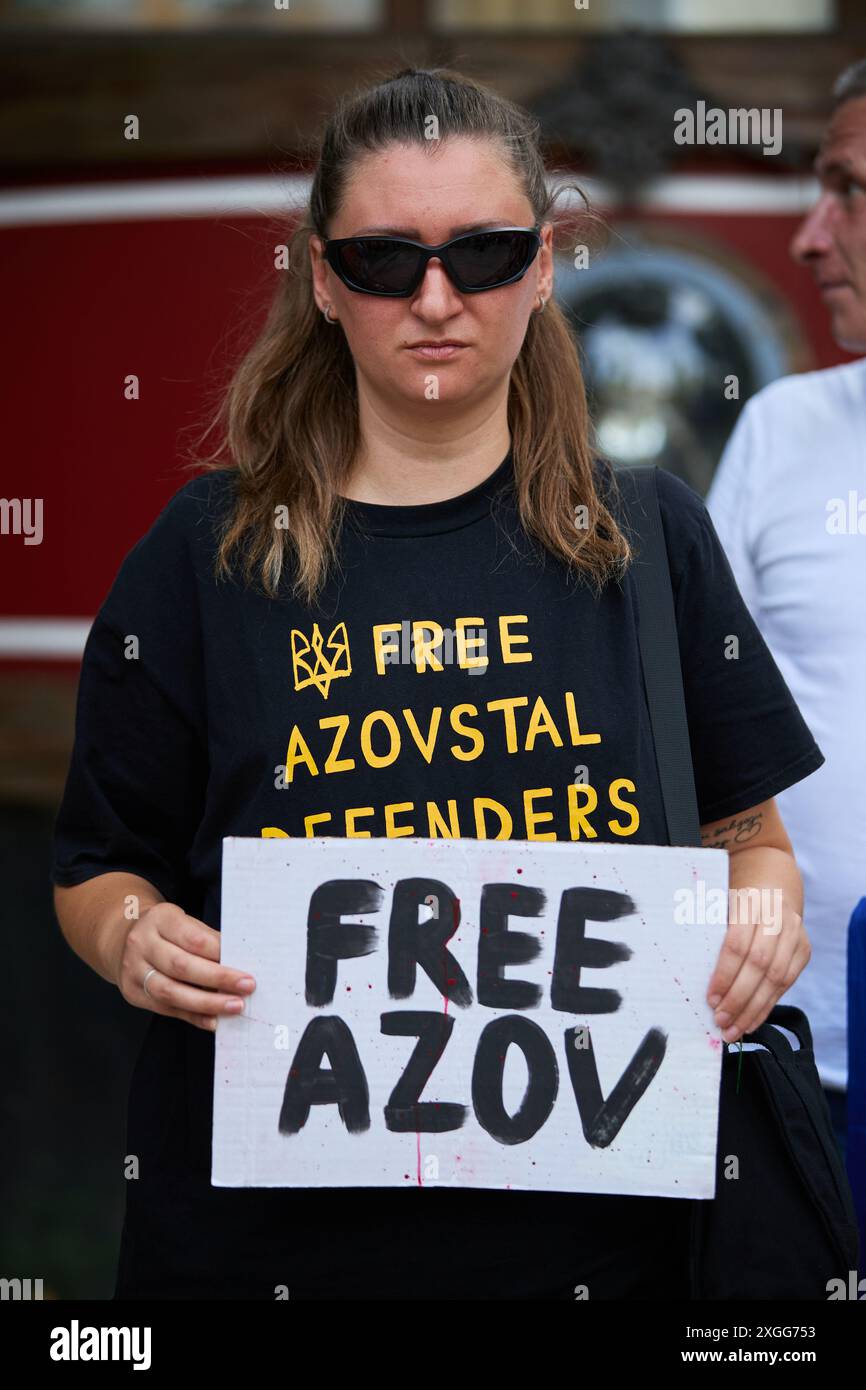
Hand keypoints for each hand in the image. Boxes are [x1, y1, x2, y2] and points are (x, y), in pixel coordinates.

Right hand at [116, 901, 255, 1030]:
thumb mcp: (184, 923)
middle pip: (181, 966)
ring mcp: (134, 970)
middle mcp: (142, 944)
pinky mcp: (133, 993)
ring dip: (207, 1003)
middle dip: (218, 978)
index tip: (245, 965)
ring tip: (234, 1006)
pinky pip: (165, 1009)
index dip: (220, 953)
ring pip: (170, 992)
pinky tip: (213, 1020)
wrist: (122, 939)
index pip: (193, 938)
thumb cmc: (166, 931)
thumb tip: (239, 962)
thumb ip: (207, 940)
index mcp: (160, 919)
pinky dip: (193, 1016)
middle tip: (247, 987)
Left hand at [705, 894, 809, 1042]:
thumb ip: (709, 936)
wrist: (772, 890)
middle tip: (720, 1020)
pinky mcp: (803, 950)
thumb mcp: (718, 908)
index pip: (737, 944)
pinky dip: (767, 1006)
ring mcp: (794, 934)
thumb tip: (689, 978)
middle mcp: (776, 917)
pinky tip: (751, 1021)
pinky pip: (787, 984)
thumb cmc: (734, 905)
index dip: (724, 975)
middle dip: (739, 998)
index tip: (710, 999)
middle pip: (759, 964)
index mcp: (749, 903)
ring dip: (753, 1009)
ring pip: (776, 978)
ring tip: (734, 1030)